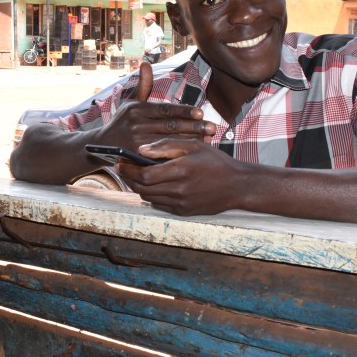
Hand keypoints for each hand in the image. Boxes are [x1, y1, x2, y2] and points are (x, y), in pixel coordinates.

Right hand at [94, 61, 215, 150]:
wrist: (101, 146)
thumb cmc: (121, 123)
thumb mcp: (129, 103)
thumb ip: (142, 86)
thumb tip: (145, 63)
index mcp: (137, 110)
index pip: (165, 110)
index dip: (183, 111)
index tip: (200, 112)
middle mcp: (137, 125)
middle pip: (170, 126)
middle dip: (193, 127)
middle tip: (212, 128)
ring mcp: (137, 141)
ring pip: (168, 141)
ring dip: (189, 141)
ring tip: (207, 140)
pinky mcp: (137, 157)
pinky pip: (161, 155)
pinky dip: (177, 155)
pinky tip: (191, 154)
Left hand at [116, 138, 242, 215]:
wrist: (237, 186)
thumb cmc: (215, 162)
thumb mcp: (193, 145)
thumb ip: (165, 145)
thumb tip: (141, 150)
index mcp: (180, 170)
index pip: (144, 174)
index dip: (127, 169)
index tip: (119, 162)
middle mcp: (178, 190)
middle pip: (142, 187)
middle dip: (128, 178)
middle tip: (121, 168)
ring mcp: (180, 203)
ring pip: (147, 197)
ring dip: (137, 187)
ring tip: (133, 175)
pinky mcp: (183, 211)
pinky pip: (158, 204)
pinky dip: (150, 195)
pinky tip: (150, 185)